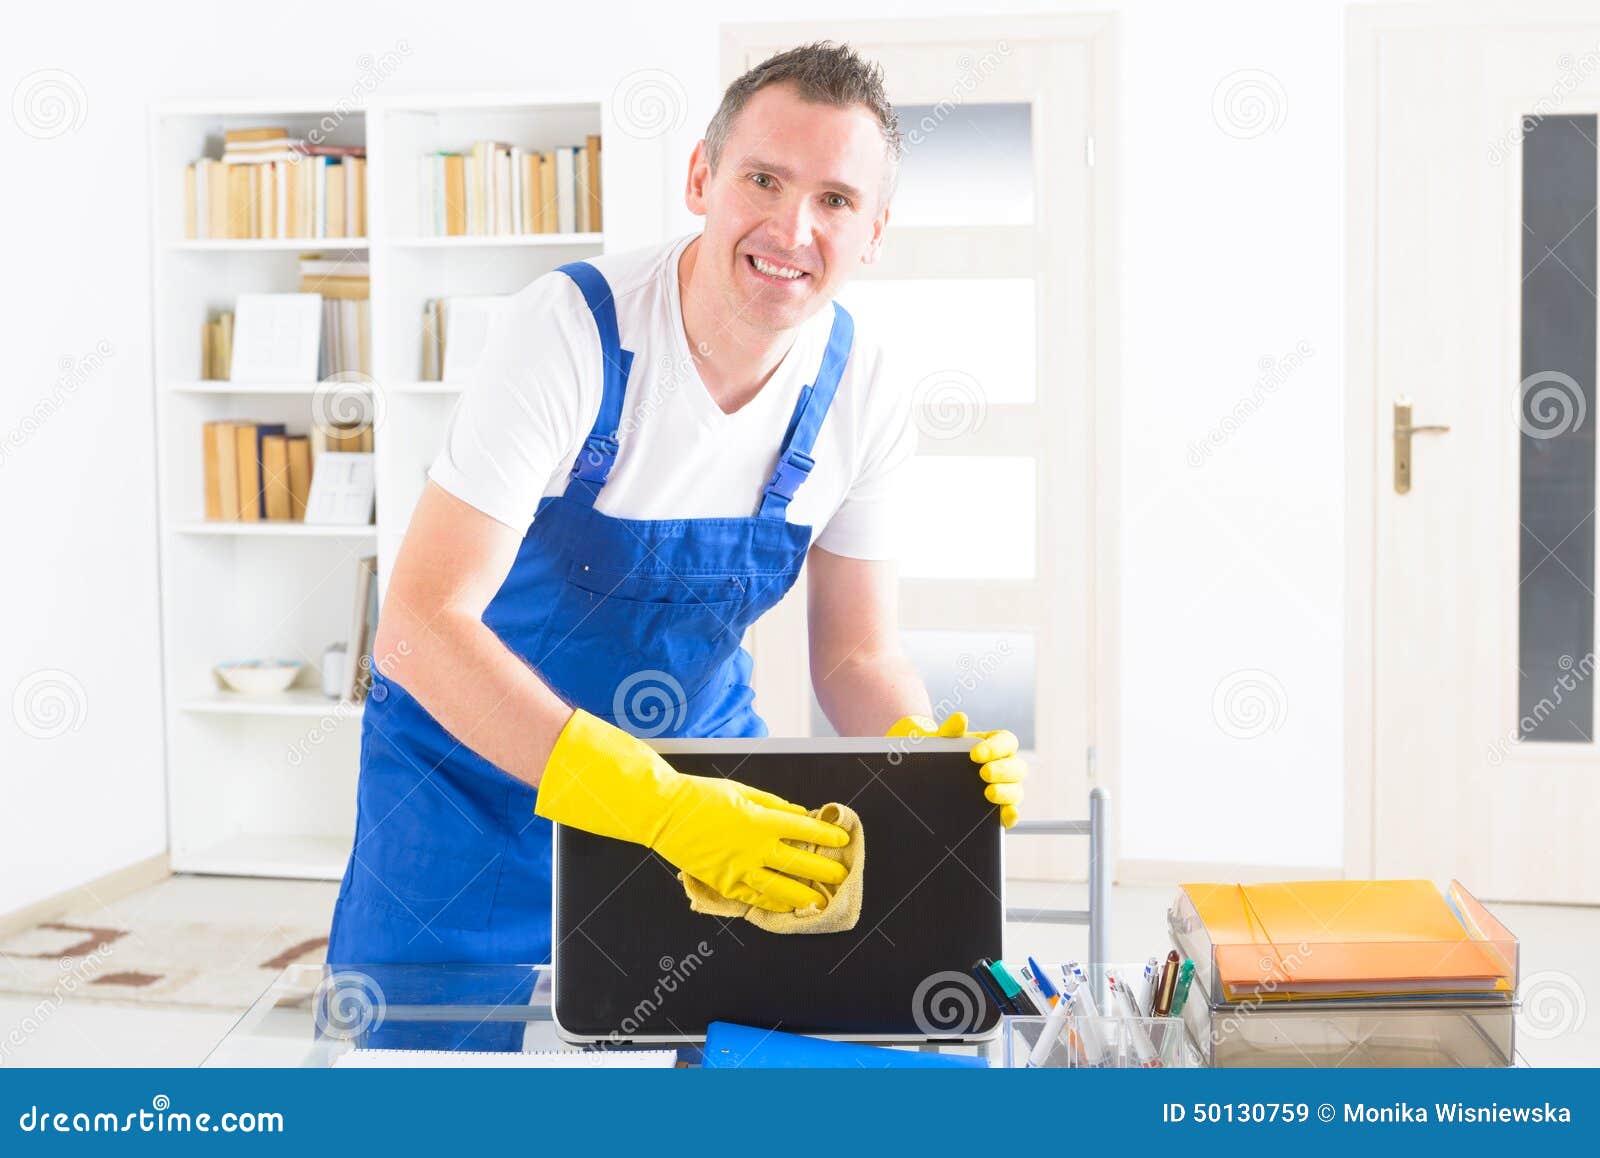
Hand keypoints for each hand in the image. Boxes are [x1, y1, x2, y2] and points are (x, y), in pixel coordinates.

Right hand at [535, 709, 849, 910]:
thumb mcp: (742, 791)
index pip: (803, 829)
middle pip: (798, 862)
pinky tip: (786, 905)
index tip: (842, 839)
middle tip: (841, 874)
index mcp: (759, 819)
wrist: (664, 813)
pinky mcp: (722, 882)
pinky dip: (772, 902)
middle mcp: (752, 847)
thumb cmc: (702, 795)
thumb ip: (773, 805)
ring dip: (803, 894)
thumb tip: (800, 814)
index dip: (826, 835)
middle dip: (823, 869)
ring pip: (779, 887)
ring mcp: (737, 868)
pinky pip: (753, 897)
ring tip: (821, 899)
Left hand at [886, 712, 1025, 827]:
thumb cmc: (937, 750)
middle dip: (1003, 770)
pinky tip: (1006, 816)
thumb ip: (949, 729)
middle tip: (984, 773)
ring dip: (1007, 792)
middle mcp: (1003, 766)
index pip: (1007, 741)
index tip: (976, 754)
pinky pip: (1009, 814)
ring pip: (1017, 791)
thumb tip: (960, 718)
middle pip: (1018, 767)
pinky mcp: (996, 810)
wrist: (923, 772)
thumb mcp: (939, 739)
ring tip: (989, 793)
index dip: (996, 747)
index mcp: (994, 744)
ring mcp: (1002, 788)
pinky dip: (1010, 816)